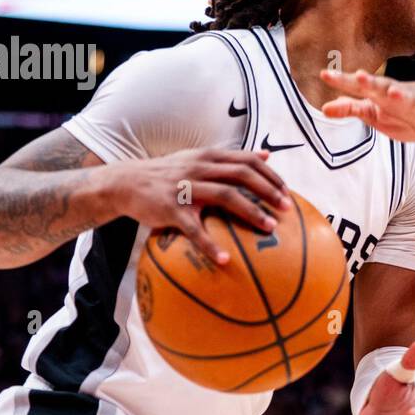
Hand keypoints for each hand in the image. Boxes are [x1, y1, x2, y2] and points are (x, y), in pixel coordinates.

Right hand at [111, 147, 291, 265]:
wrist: (127, 182)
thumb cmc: (169, 173)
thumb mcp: (199, 158)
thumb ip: (231, 157)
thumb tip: (266, 154)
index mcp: (208, 157)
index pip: (247, 160)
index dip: (270, 174)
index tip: (287, 191)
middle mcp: (199, 169)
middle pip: (242, 175)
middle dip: (268, 190)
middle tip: (287, 208)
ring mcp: (185, 188)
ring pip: (225, 197)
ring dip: (250, 212)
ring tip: (269, 228)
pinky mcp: (171, 210)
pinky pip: (194, 229)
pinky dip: (209, 244)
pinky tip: (224, 260)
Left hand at [321, 70, 414, 147]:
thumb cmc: (406, 117)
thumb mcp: (376, 116)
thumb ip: (353, 110)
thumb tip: (324, 108)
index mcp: (382, 94)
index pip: (361, 86)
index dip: (344, 81)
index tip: (325, 75)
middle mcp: (400, 93)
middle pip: (384, 86)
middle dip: (372, 83)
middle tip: (358, 77)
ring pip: (410, 97)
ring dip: (402, 95)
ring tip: (392, 93)